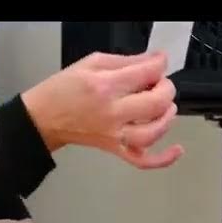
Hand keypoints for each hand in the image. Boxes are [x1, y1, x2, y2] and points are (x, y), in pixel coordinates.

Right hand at [20, 52, 183, 169]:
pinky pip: (143, 161)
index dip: (159, 65)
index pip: (145, 74)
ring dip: (168, 117)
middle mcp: (112, 113)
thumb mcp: (91, 63)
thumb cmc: (63, 90)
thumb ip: (126, 61)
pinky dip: (163, 159)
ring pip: (154, 132)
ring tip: (166, 106)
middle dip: (166, 89)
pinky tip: (177, 150)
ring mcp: (115, 135)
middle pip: (155, 103)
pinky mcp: (115, 150)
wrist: (43, 118)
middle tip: (160, 84)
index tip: (160, 62)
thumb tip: (154, 60)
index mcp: (105, 87)